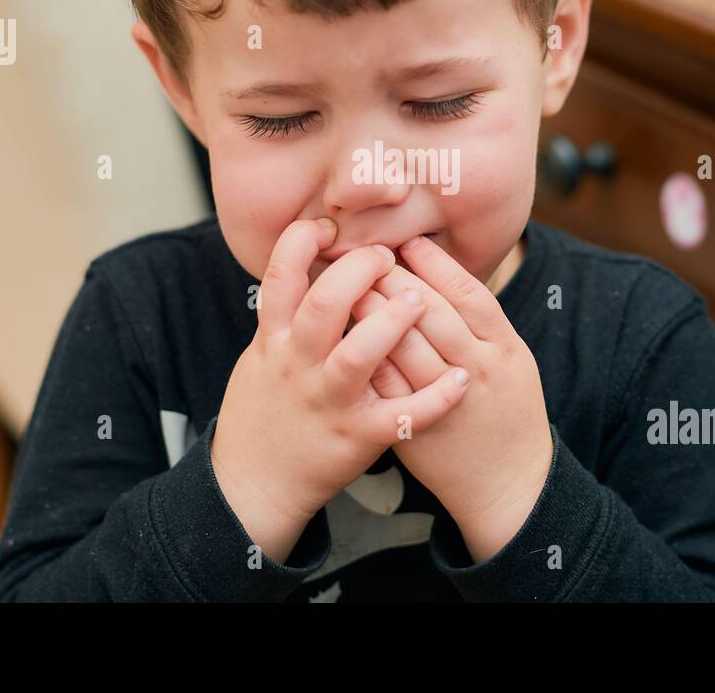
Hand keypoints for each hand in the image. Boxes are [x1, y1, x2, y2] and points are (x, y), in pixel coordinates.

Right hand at [211, 219, 471, 563]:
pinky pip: (400, 416)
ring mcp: (328, 401)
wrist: (253, 486)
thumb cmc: (265, 411)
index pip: (281, 276)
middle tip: (386, 258)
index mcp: (275, 340)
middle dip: (358, 272)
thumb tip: (310, 258)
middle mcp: (298, 365)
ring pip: (358, 355)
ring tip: (420, 301)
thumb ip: (286, 313)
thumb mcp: (261, 356)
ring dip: (391, 323)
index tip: (329, 227)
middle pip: (323, 304)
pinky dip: (434, 399)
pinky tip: (461, 380)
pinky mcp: (356, 437)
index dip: (302, 242)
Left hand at [350, 234, 552, 562]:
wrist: (507, 484)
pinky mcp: (412, 430)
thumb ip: (478, 317)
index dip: (434, 262)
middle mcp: (475, 370)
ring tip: (346, 283)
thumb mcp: (511, 357)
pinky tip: (341, 333)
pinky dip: (359, 355)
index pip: (466, 292)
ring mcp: (442, 402)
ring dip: (368, 309)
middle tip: (366, 253)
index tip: (408, 241)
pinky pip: (379, 385)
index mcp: (502, 348)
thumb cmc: (507, 410)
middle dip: (392, 277)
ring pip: (399, 344)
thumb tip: (436, 266)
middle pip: (428, 310)